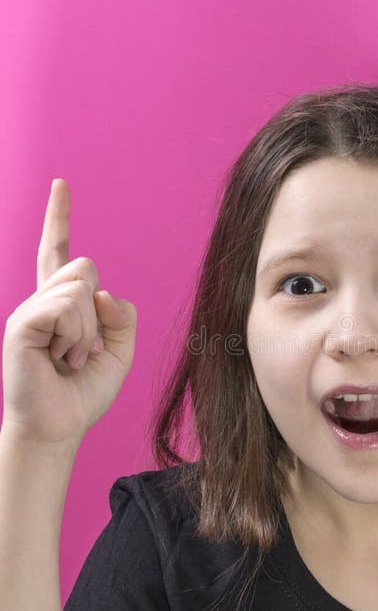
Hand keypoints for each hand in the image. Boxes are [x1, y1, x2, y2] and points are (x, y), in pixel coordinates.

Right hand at [1, 179, 137, 449]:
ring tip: (68, 358)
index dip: (58, 218)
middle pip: (85, 267)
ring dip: (87, 331)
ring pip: (80, 288)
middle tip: (79, 350)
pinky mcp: (21, 323)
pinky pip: (66, 307)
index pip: (59, 252)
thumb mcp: (120, 352)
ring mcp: (29, 309)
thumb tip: (103, 291)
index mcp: (61, 303)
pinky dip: (75, 337)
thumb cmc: (84, 392)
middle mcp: (41, 300)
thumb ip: (122, 317)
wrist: (59, 426)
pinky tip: (59, 358)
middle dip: (96, 312)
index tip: (61, 184)